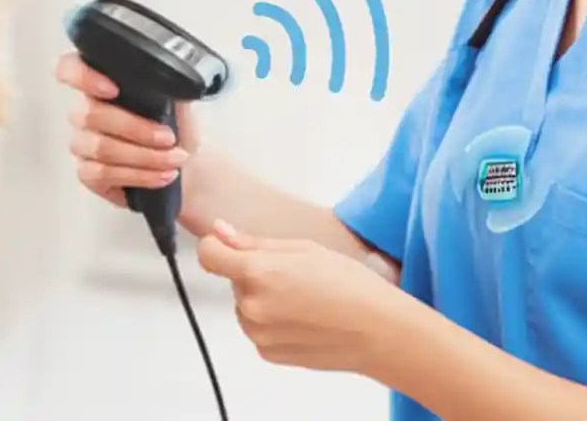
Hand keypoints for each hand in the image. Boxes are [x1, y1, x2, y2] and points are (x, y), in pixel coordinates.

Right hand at [54, 51, 199, 207]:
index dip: (83, 77)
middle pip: (92, 114)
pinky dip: (139, 176)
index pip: (70, 69)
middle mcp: (86, 112)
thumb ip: (169, 88)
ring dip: (144, 156)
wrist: (187, 167)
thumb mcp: (179, 103)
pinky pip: (103, 174)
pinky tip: (160, 176)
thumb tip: (172, 81)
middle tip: (168, 138)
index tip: (113, 90)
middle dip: (137, 129)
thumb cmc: (178, 131)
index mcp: (103, 84)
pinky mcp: (87, 173)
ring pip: (100, 148)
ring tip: (173, 160)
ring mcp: (83, 144)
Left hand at [197, 219, 400, 376]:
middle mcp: (252, 306)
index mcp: (259, 273)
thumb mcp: (304, 249)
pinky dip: (272, 322)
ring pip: (245, 305)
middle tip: (294, 275)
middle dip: (255, 274)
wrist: (378, 331)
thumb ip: (254, 243)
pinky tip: (303, 318)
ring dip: (263, 298)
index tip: (226, 245)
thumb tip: (222, 232)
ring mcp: (258, 333)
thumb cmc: (351, 287)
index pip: (209, 255)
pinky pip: (258, 329)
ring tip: (304, 298)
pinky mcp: (267, 353)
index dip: (216, 246)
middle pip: (234, 280)